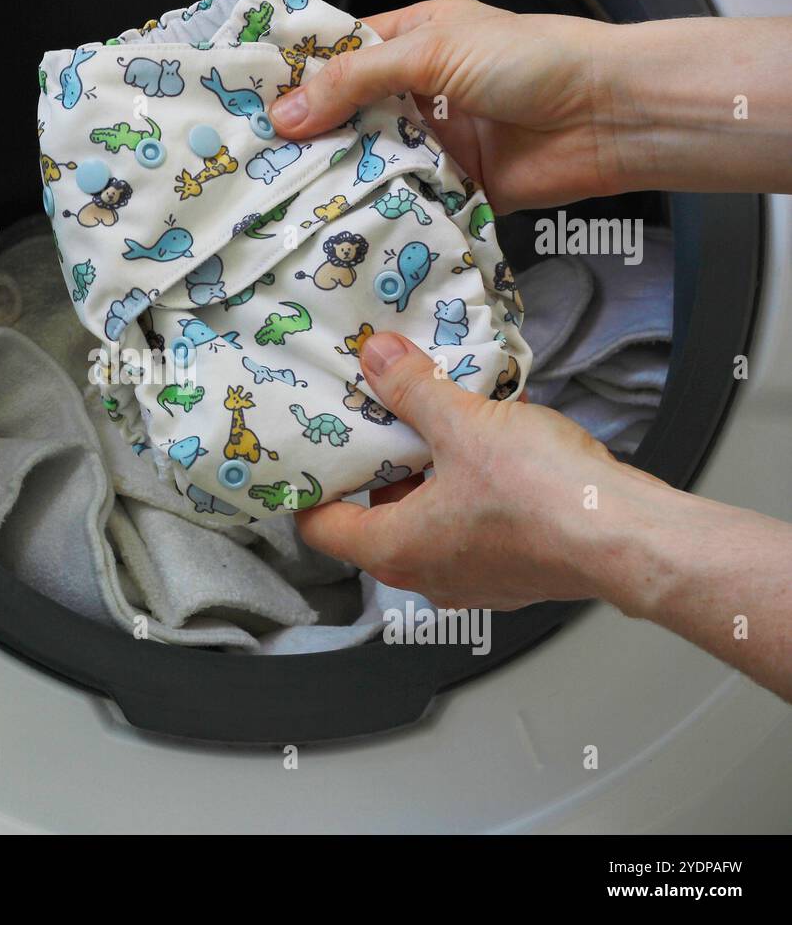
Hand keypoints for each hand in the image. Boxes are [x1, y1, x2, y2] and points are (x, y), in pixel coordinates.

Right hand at [269, 0, 626, 212]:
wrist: (605, 118)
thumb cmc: (536, 61)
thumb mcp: (434, 50)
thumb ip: (357, 80)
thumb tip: (290, 111)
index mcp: (418, 37)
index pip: (344, 55)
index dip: (301, 78)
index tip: (255, 103)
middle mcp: (424, 89)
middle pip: (352, 112)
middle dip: (313, 134)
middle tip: (260, 159)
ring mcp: (438, 139)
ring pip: (373, 158)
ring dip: (342, 173)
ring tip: (287, 192)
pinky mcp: (453, 185)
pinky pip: (405, 197)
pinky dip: (378, 207)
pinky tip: (341, 218)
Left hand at [296, 332, 673, 610]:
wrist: (629, 536)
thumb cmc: (541, 495)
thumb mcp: (463, 424)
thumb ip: (412, 389)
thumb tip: (378, 358)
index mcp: (395, 550)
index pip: (321, 528)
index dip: (311, 486)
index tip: (316, 453)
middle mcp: (427, 576)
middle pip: (375, 521)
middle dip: (379, 469)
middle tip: (381, 421)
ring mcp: (474, 581)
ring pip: (428, 524)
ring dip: (428, 478)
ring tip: (439, 426)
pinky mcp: (515, 573)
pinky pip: (472, 530)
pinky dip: (468, 494)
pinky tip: (489, 452)